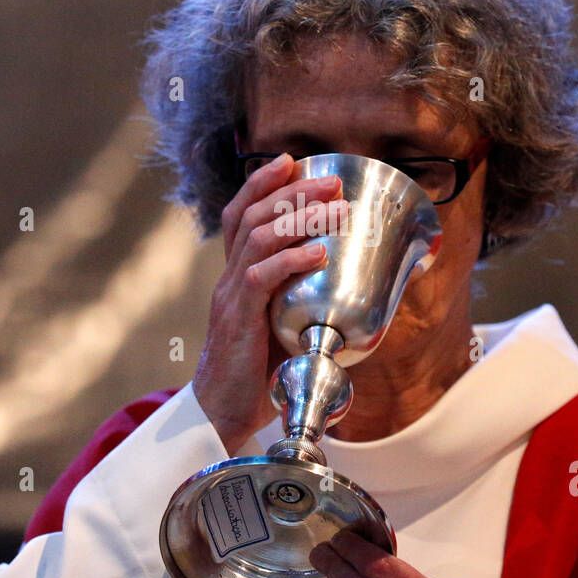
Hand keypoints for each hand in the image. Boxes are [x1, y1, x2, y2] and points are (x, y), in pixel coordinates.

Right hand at [193, 153, 345, 454]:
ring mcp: (231, 297)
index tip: (290, 163)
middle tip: (330, 180)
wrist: (222, 414)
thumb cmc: (257, 377)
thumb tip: (356, 295)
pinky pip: (260, 278)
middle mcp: (229, 279)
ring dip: (298, 218)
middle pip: (251, 217)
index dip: (261, 185)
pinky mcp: (238, 319)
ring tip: (333, 207)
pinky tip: (317, 252)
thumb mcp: (283, 329)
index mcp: (236, 278)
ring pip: (257, 239)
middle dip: (291, 192)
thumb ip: (306, 306)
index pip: (239, 217)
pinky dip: (291, 260)